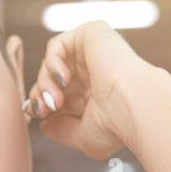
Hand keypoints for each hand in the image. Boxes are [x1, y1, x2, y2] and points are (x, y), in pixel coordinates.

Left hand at [23, 20, 156, 160]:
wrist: (133, 106)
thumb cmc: (115, 126)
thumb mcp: (83, 138)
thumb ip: (61, 131)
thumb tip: (43, 124)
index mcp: (92, 94)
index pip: (57, 93)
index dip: (41, 102)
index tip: (37, 115)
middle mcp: (93, 72)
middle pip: (51, 77)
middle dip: (41, 93)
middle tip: (41, 108)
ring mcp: (92, 52)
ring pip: (52, 62)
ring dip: (46, 82)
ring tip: (55, 100)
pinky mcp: (91, 34)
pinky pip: (56, 45)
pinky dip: (52, 63)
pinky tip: (64, 81)